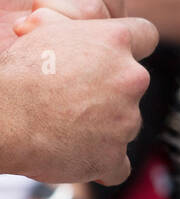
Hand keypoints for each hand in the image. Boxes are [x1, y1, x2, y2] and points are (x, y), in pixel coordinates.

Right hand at [0, 11, 156, 184]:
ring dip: (102, 127)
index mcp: (116, 41)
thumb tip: (97, 35)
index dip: (131, 47)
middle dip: (111, 91)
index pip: (145, 35)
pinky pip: (118, 164)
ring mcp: (126, 119)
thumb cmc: (16, 75)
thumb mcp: (49, 34)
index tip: (116, 57)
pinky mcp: (114, 155)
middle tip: (72, 98)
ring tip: (63, 126)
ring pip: (124, 123)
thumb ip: (87, 36)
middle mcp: (131, 78)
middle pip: (132, 84)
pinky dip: (102, 163)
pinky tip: (79, 156)